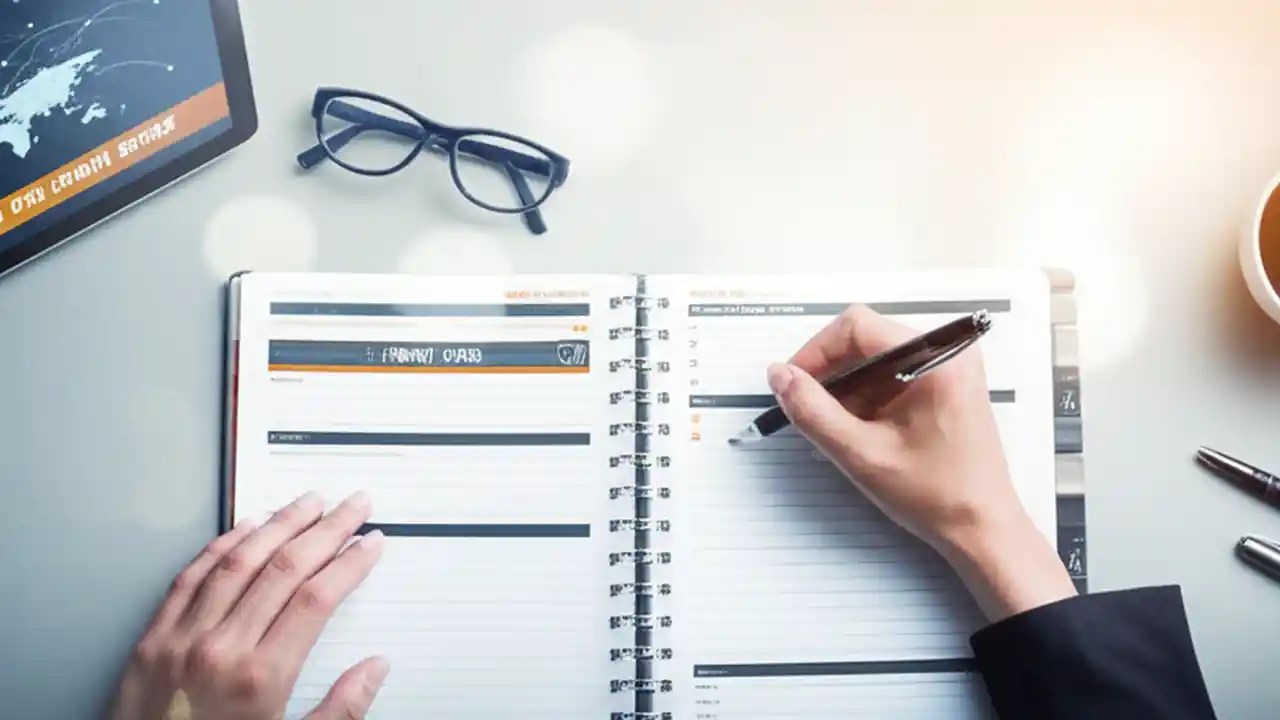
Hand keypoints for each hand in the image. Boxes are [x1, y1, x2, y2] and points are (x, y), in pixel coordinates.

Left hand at [111, 491, 387, 719]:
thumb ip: (339, 711)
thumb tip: (374, 669)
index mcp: (259, 679)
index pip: (317, 598)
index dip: (350, 563)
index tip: (370, 544)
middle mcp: (219, 649)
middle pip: (284, 569)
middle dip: (326, 530)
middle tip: (352, 506)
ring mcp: (180, 640)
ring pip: (238, 561)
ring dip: (279, 524)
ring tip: (307, 503)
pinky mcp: (151, 641)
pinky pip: (190, 577)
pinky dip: (221, 546)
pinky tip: (245, 527)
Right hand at [768, 306, 1075, 620]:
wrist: (982, 528)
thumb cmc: (935, 495)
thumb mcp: (862, 454)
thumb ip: (813, 411)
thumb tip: (779, 375)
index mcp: (936, 359)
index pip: (858, 326)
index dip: (816, 351)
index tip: (793, 384)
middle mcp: (947, 353)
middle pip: (867, 339)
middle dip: (832, 373)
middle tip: (810, 410)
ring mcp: (949, 368)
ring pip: (876, 358)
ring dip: (849, 389)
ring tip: (839, 429)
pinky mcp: (946, 386)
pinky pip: (893, 375)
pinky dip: (868, 398)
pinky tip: (862, 431)